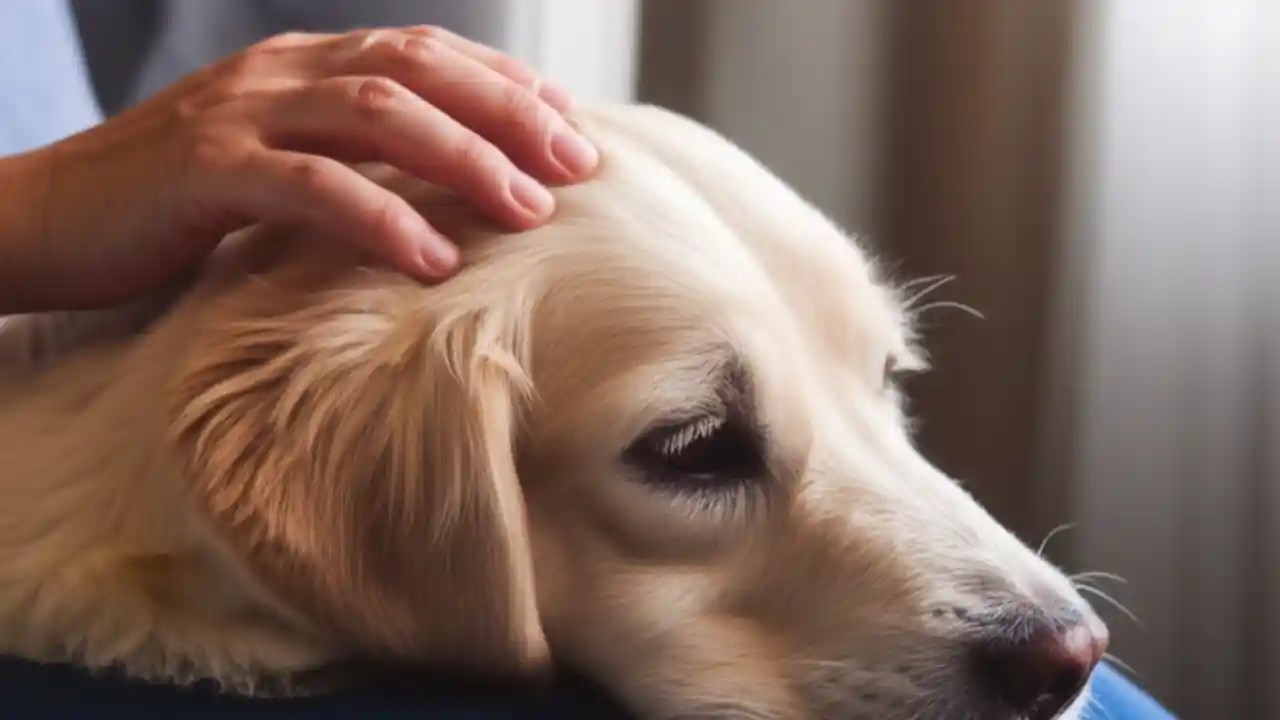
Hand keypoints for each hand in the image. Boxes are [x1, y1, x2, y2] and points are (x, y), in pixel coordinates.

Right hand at [0, 27, 597, 312]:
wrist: (47, 219)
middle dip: (508, 113)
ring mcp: (240, 114)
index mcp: (303, 64)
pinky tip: (434, 258)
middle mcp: (280, 73)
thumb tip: (444, 193)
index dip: (505, 85)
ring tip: (530, 211)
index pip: (425, 54)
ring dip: (465, 159)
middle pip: (417, 71)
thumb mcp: (274, 164)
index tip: (572, 129)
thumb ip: (348, 158)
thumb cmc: (174, 205)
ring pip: (377, 116)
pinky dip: (380, 218)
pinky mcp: (205, 171)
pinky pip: (310, 186)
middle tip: (578, 166)